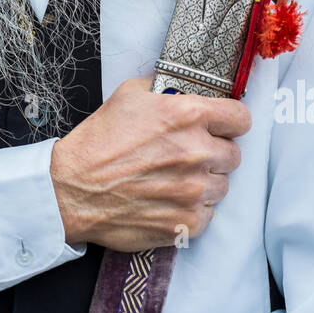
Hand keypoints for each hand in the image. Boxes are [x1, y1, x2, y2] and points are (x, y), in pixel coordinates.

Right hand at [49, 76, 249, 250]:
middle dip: (214, 153)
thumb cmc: (98, 141)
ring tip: (174, 180)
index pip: (241, 118)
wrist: (72, 188)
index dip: (230, 122)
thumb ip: (167, 91)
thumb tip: (188, 89)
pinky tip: (167, 200)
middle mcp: (197, 152)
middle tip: (188, 155)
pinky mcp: (188, 222)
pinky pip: (208, 213)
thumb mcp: (129, 95)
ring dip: (205, 182)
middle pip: (234, 154)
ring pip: (223, 185)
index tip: (221, 128)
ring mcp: (194, 191)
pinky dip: (192, 208)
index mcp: (187, 115)